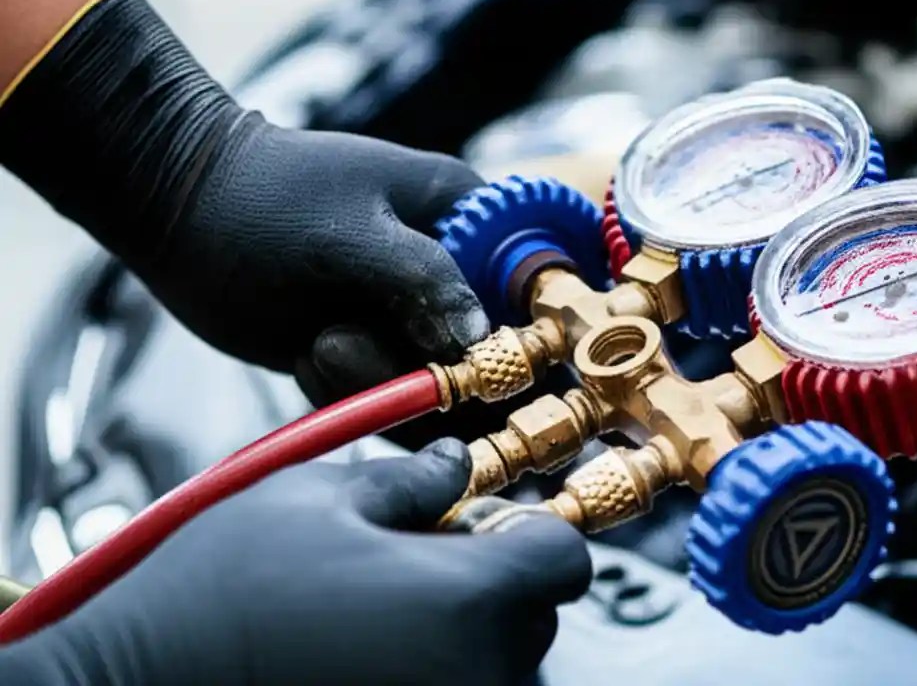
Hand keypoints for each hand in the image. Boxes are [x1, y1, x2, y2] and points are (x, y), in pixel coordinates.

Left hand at [0, 0, 491, 444]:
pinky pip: (393, 408)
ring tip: (321, 341)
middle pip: (497, 358)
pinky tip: (310, 354)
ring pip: (443, 395)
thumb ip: (425, 280)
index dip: (535, 334)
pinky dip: (351, 396)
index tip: (499, 367)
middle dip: (436, 376)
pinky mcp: (376, 361)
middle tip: (353, 344)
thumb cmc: (265, 200)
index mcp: (467, 220)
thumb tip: (483, 340)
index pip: (537, 285)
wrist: (178, 216)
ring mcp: (414, 323)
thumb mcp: (350, 232)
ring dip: (381, 385)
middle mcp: (454, 276)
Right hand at [8, 440, 590, 685]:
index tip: (480, 527)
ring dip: (461, 636)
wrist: (136, 684)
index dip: (529, 533)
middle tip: (407, 567)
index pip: (565, 558)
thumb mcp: (317, 499)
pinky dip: (430, 675)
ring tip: (373, 619)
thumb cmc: (224, 592)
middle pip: (535, 618)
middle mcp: (480, 676)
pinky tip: (363, 658)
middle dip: (489, 584)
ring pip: (498, 666)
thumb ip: (409, 480)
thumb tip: (455, 467)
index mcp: (468, 602)